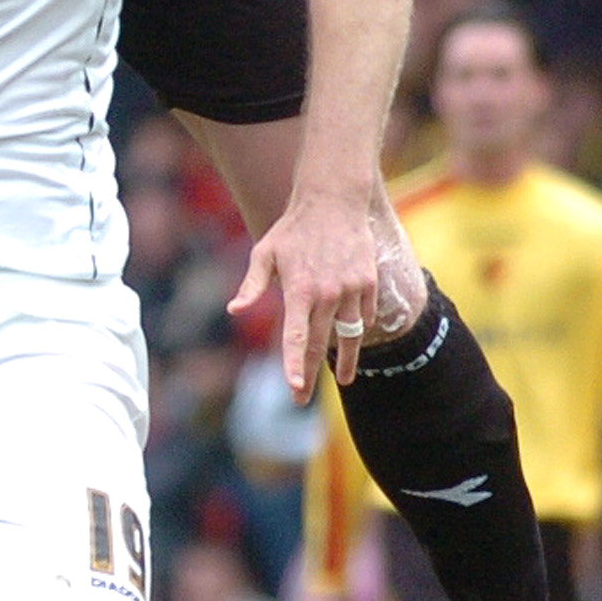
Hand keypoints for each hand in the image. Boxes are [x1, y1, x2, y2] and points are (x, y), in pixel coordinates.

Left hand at [230, 192, 377, 397]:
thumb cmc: (293, 228)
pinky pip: (364, 316)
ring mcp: (352, 289)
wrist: (333, 201)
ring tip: (345, 380)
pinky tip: (352, 339)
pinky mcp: (368, 283)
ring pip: (350, 336)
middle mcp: (328, 294)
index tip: (294, 389)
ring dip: (347, 360)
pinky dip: (357, 329)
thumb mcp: (264, 253)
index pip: (296, 337)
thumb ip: (252, 286)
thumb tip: (233, 310)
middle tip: (301, 399)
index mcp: (300, 290)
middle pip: (321, 345)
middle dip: (310, 374)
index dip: (295, 366)